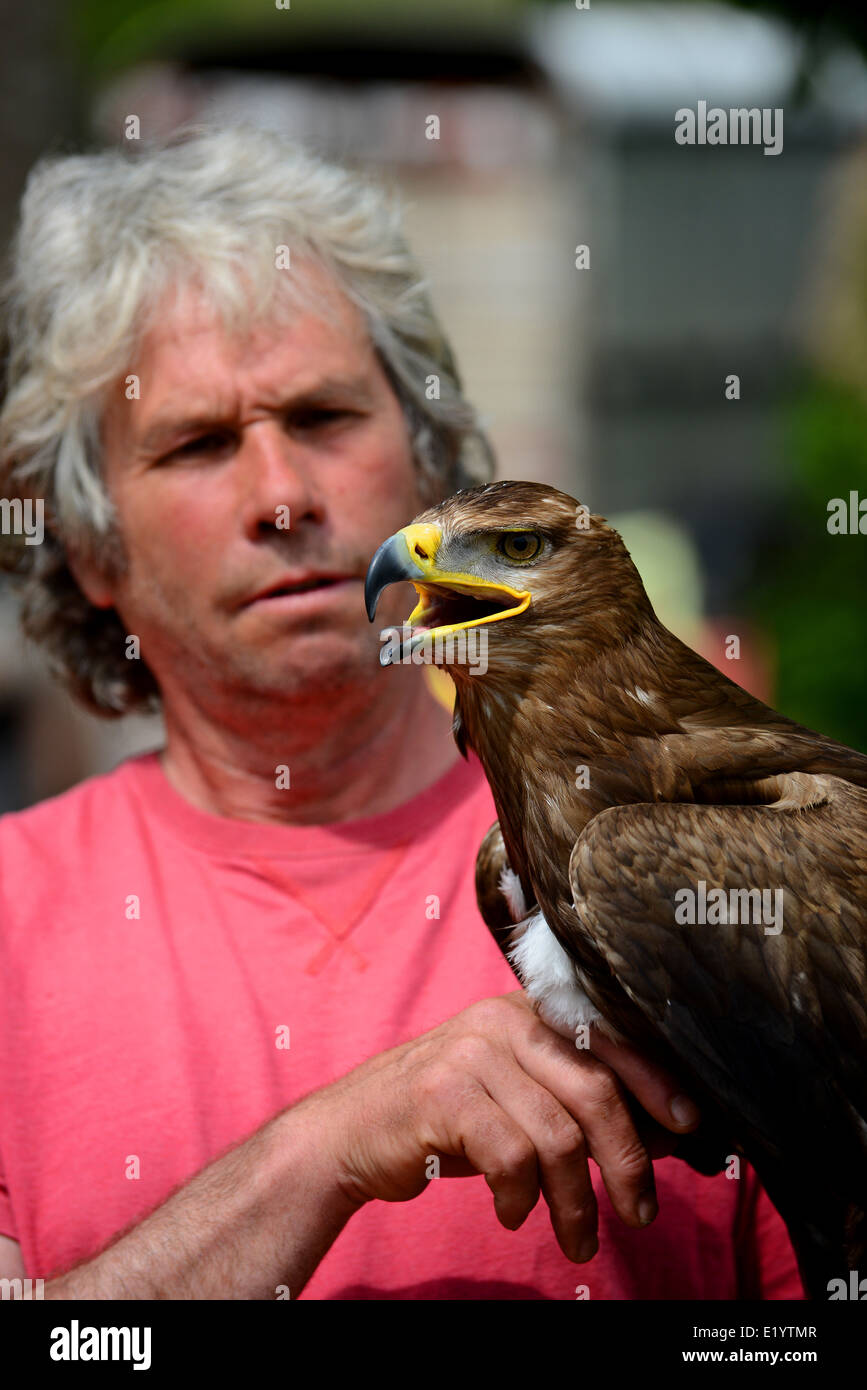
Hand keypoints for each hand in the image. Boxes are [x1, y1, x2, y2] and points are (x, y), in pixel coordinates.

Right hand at [303, 991, 699, 1263]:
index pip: (610, 1036)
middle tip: (640, 1213)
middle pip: (594, 1090)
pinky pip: (511, 1157)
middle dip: (627, 1160)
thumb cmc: (450, 1119)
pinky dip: (522, 1198)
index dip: (655, 1080)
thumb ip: (576, 1100)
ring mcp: (469, 1054)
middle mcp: (502, 1020)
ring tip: (576, 1237)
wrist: (352, 1132)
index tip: (689, 1126)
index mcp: (527, 1011)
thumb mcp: (517, 1096)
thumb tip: (662, 1133)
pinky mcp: (441, 1096)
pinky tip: (514, 1214)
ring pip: (557, 1135)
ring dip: (575, 1201)